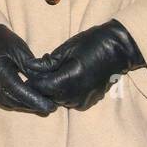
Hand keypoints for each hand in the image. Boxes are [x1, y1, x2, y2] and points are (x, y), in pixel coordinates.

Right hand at [0, 23, 56, 114]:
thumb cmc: (3, 42)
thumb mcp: (20, 50)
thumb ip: (31, 68)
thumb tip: (45, 83)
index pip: (19, 91)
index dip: (36, 100)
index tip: (50, 106)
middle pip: (16, 101)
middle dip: (34, 106)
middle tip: (52, 107)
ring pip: (11, 104)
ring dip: (28, 106)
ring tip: (45, 105)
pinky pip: (7, 102)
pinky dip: (20, 103)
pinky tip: (32, 102)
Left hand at [26, 20, 144, 110]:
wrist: (118, 49)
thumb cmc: (92, 43)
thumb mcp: (66, 49)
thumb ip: (47, 63)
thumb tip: (28, 67)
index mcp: (70, 79)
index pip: (41, 87)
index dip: (33, 80)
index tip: (28, 72)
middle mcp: (76, 95)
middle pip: (48, 95)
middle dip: (41, 85)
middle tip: (38, 72)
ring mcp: (83, 100)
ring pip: (57, 99)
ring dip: (52, 90)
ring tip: (53, 74)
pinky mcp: (88, 102)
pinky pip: (69, 101)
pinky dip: (64, 92)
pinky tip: (65, 79)